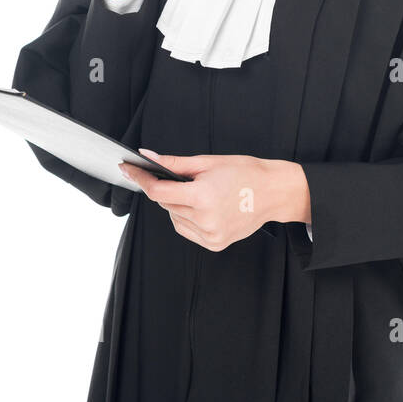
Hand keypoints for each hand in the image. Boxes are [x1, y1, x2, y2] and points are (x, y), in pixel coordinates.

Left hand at [118, 150, 310, 251]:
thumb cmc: (246, 173)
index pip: (158, 191)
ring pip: (174, 217)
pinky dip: (186, 218)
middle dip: (167, 189)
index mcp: (202, 196)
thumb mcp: (209, 162)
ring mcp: (210, 235)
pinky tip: (204, 208)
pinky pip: (186, 230)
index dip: (140, 179)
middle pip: (165, 204)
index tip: (128, 169)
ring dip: (177, 205)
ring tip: (201, 194)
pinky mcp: (215, 244)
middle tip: (186, 179)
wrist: (274, 193)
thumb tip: (148, 157)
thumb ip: (174, 163)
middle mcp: (205, 219)